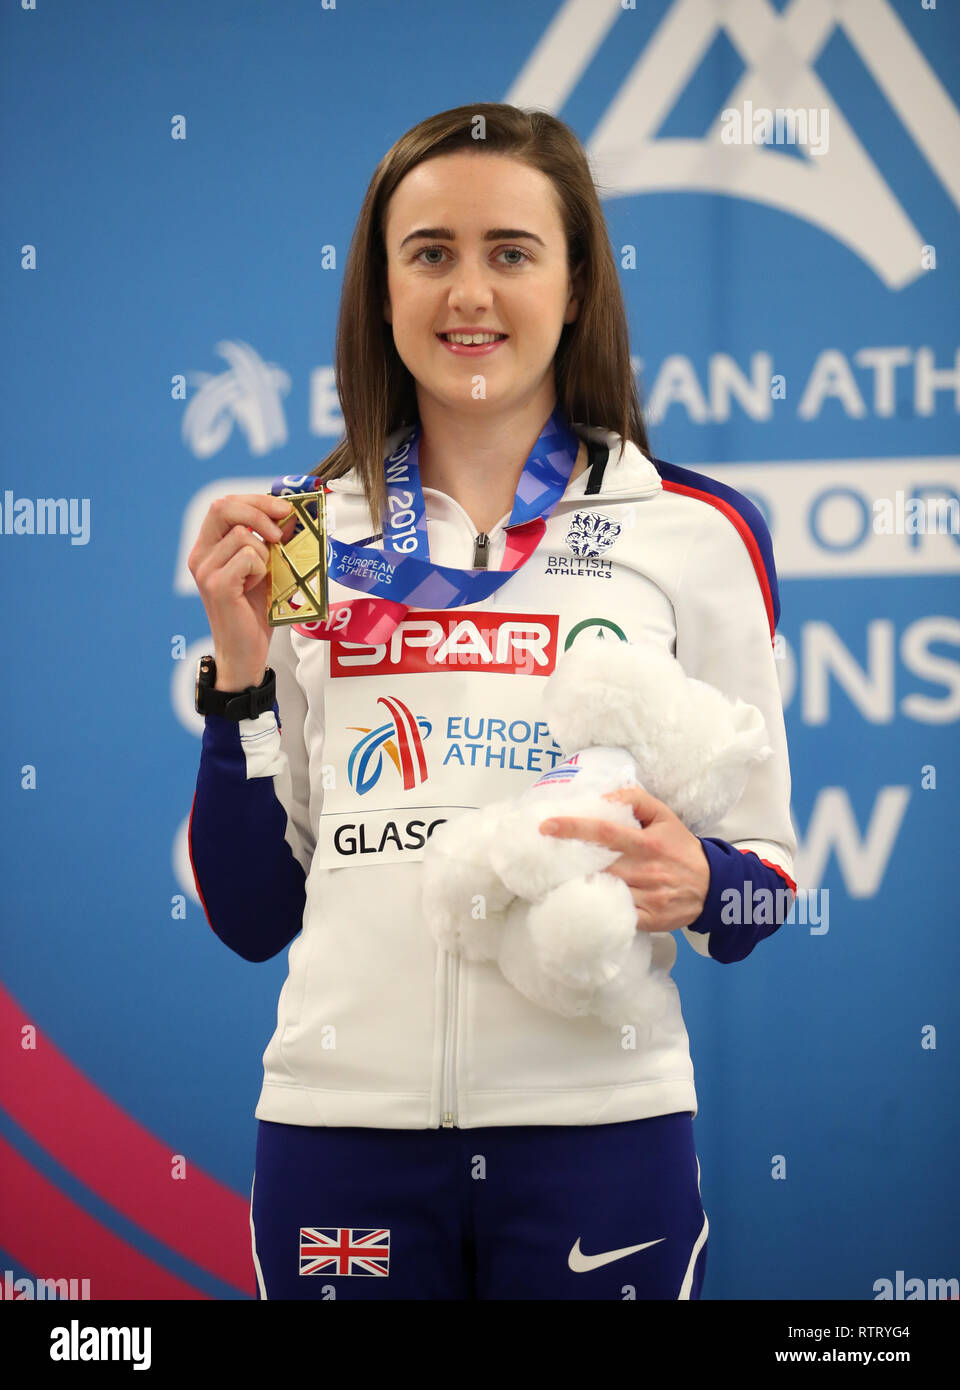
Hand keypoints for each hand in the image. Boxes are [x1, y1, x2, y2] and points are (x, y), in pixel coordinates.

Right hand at [187, 493, 298, 687]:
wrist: (245, 652)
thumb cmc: (255, 613)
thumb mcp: (264, 569)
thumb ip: (269, 542)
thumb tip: (291, 515)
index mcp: (208, 547)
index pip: (225, 504)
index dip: (255, 500)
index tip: (283, 508)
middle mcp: (200, 555)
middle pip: (223, 507)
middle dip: (259, 510)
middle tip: (281, 531)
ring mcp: (205, 570)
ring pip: (243, 535)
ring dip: (264, 553)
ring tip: (262, 577)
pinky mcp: (217, 585)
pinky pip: (247, 557)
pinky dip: (261, 569)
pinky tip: (256, 588)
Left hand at [539, 786, 709, 933]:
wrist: (713, 886)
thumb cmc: (680, 847)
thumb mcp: (664, 815)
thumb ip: (634, 799)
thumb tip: (604, 798)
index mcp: (647, 843)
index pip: (605, 832)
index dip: (574, 828)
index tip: (546, 826)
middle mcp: (645, 870)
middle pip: (598, 865)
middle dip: (568, 861)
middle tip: (540, 857)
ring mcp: (646, 897)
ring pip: (604, 890)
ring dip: (577, 885)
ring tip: (552, 879)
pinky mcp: (647, 919)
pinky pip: (616, 914)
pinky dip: (597, 908)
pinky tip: (579, 902)